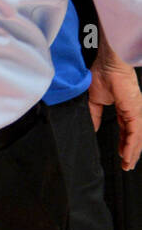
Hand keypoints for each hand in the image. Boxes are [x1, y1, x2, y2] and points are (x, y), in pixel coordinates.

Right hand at [89, 45, 141, 170]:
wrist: (107, 64)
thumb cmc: (101, 75)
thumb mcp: (94, 100)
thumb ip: (94, 115)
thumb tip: (92, 128)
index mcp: (125, 109)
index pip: (127, 130)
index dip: (125, 143)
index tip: (122, 154)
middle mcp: (134, 113)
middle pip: (135, 137)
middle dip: (131, 152)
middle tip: (127, 165)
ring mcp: (136, 113)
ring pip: (137, 138)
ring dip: (132, 153)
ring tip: (127, 164)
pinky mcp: (135, 113)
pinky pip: (134, 134)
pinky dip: (132, 146)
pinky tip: (128, 155)